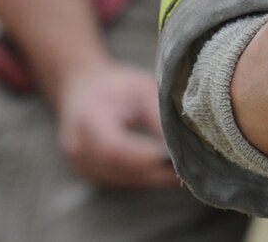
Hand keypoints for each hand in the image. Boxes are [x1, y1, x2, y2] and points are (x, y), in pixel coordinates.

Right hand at [54, 57, 180, 187]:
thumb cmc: (116, 86)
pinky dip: (140, 178)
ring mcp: (80, 163)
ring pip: (120, 179)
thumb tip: (180, 143)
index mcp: (90, 119)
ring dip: (150, 179)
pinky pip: (117, 180)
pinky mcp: (87, 171)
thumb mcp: (140, 89)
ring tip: (180, 172)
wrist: (83, 88)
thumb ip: (157, 116)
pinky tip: (160, 172)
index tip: (172, 158)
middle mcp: (79, 146)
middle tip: (187, 170)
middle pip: (119, 168)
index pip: (114, 147)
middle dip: (154, 172)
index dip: (143, 156)